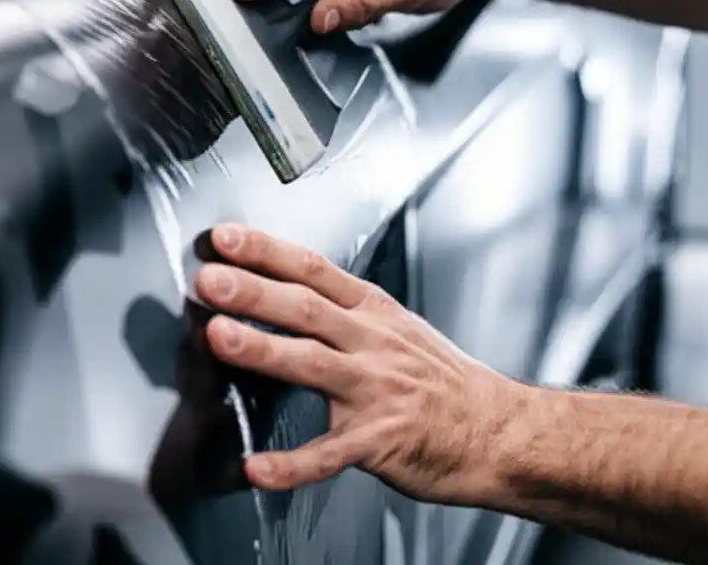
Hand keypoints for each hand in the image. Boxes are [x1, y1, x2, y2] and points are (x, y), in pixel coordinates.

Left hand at [192, 223, 531, 504]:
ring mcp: (377, 391)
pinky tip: (257, 468)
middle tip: (209, 280)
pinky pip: (329, 455)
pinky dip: (291, 464)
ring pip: (312, 364)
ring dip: (262, 350)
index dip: (267, 251)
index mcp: (374, 312)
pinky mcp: (380, 441)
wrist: (498, 431)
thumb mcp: (396, 326)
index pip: (313, 270)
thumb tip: (275, 287)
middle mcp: (373, 344)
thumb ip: (340, 309)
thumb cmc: (440, 379)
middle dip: (254, 292)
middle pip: (306, 309)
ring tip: (217, 338)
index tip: (224, 237)